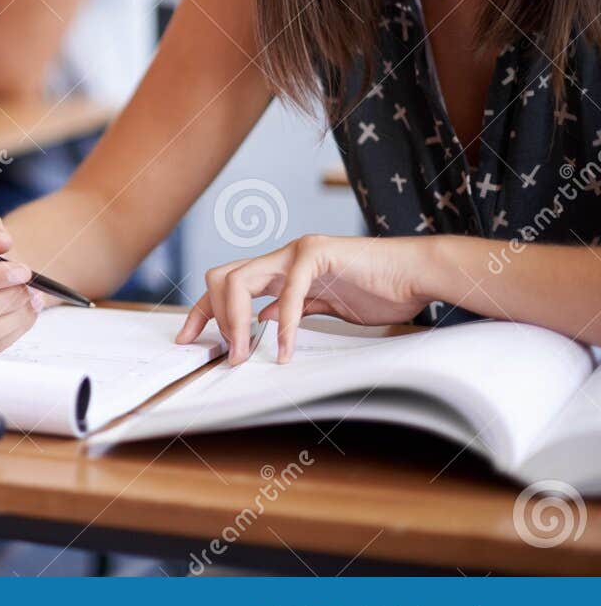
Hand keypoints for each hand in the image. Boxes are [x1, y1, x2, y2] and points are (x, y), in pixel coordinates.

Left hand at [175, 234, 429, 364]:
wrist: (416, 274)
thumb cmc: (379, 290)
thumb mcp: (325, 306)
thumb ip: (293, 309)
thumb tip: (261, 320)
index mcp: (281, 268)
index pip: (227, 285)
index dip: (205, 312)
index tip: (189, 339)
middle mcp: (282, 256)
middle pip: (221, 277)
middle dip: (211, 316)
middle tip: (221, 352)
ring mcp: (297, 252)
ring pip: (240, 280)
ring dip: (237, 322)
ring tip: (244, 354)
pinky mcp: (318, 254)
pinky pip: (287, 294)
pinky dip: (283, 326)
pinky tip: (286, 351)